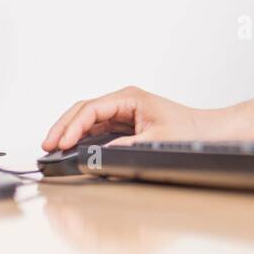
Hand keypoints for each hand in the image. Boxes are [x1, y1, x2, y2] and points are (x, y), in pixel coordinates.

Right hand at [42, 86, 215, 151]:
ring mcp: (122, 112)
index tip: (62, 143)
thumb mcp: (156, 141)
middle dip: (63, 127)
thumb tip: (99, 154)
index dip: (73, 127)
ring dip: (69, 132)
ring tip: (53, 148)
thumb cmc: (188, 131)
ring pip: (86, 118)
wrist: (206, 132)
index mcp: (129, 98)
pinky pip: (95, 128)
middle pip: (83, 110)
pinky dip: (81, 137)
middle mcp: (123, 101)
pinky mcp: (123, 124)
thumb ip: (127, 147)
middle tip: (47, 146)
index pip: (92, 109)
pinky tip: (70, 147)